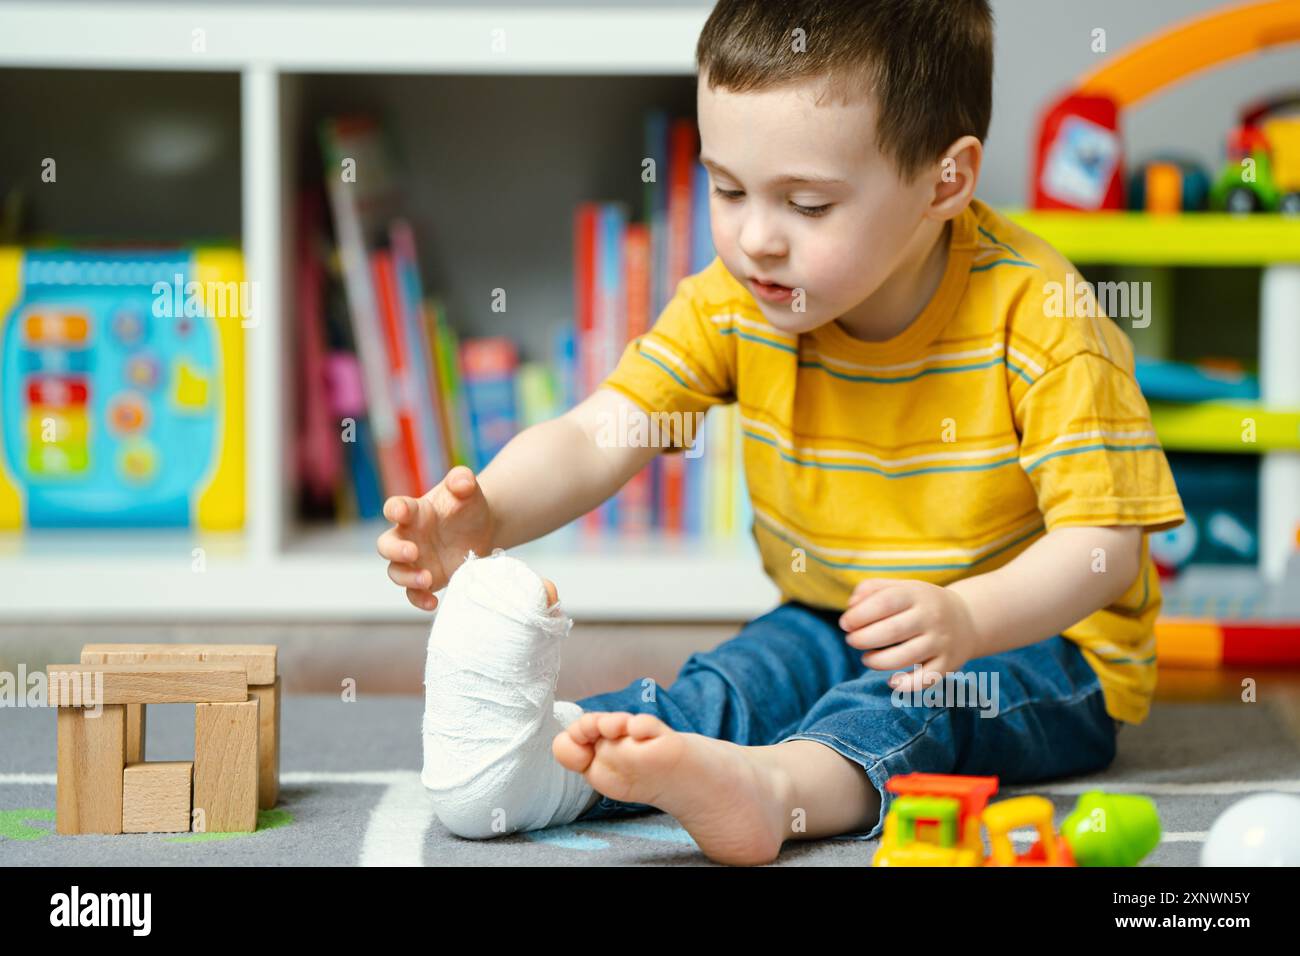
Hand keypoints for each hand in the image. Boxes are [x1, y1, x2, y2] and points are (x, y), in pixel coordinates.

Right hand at [376, 465, 495, 611]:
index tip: (401, 512)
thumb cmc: (466, 506)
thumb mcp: (468, 490)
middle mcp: (407, 536)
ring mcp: (414, 561)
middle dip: (395, 550)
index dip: (395, 510)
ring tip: (427, 578)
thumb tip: (463, 480)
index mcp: (413, 511)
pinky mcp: (426, 579)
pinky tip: (433, 603)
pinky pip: (414, 593)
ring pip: (396, 572)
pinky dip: (419, 600)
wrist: (481, 529)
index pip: (395, 508)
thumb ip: (463, 481)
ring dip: (407, 577)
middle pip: (386, 545)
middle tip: (413, 552)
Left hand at [838, 579, 980, 692]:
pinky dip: (906, 685)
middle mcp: (932, 617)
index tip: (845, 624)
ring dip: (877, 662)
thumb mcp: (901, 587)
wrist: (967, 620)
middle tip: (851, 641)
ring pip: (905, 657)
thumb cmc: (920, 603)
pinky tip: (891, 681)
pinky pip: (926, 679)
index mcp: (917, 594)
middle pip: (892, 631)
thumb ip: (871, 589)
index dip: (859, 615)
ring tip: (866, 658)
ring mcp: (941, 642)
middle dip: (863, 639)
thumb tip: (851, 607)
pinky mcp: (947, 664)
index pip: (885, 602)